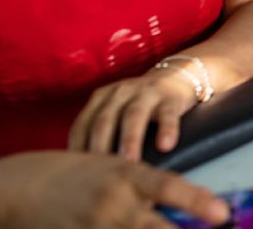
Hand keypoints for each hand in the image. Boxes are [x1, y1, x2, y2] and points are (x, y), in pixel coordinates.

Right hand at [0, 151, 228, 228]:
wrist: (11, 190)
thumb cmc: (69, 172)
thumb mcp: (110, 166)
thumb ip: (145, 185)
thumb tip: (191, 200)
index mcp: (124, 175)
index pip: (167, 188)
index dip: (196, 202)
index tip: (222, 213)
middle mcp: (112, 204)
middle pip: (155, 228)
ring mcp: (93, 228)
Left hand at [68, 67, 198, 160]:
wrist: (175, 78)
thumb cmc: (139, 107)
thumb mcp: (115, 111)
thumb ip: (102, 132)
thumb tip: (85, 173)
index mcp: (101, 98)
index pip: (82, 125)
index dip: (77, 148)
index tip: (77, 174)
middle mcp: (120, 92)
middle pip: (104, 120)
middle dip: (100, 146)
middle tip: (99, 173)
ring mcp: (145, 93)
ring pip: (133, 115)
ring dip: (130, 139)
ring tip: (131, 162)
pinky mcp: (170, 98)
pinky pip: (168, 114)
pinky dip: (166, 130)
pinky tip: (165, 146)